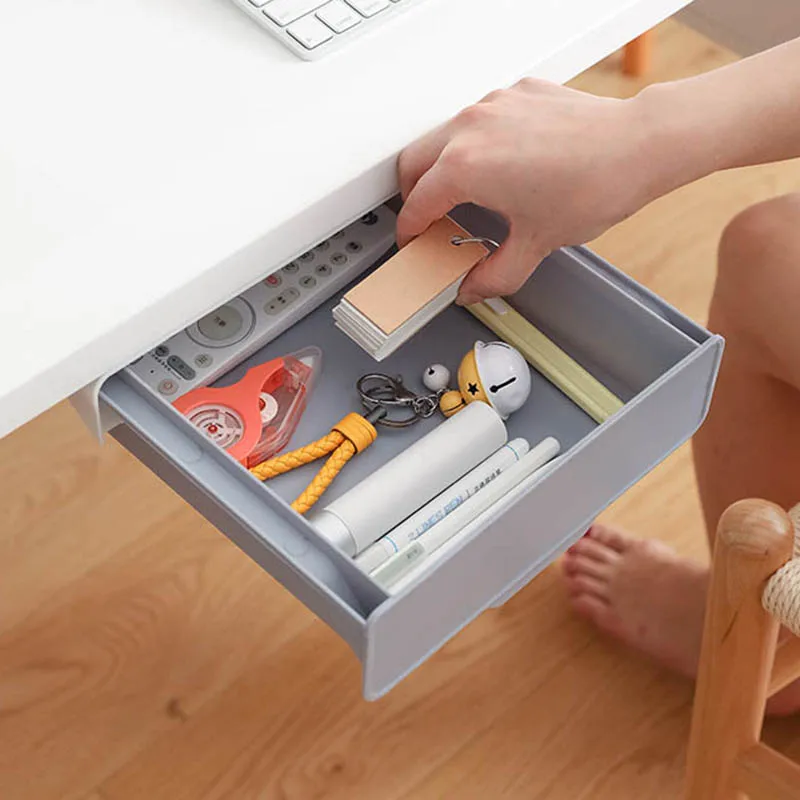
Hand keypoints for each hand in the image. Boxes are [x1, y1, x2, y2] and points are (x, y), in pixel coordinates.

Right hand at [397, 78, 660, 304]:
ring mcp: (492, 105)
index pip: (416, 203)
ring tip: (462, 193)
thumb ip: (494, 275)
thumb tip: (473, 288)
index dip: (409, 230)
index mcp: (465, 167)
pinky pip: (478, 119)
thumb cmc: (592, 186)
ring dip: (440, 166)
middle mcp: (470, 128)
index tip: (413, 240)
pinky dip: (474, 144)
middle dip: (412, 194)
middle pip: (413, 162)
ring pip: (442, 136)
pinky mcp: (516, 93)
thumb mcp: (536, 244)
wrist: (638, 146)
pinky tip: (499, 164)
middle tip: (427, 219)